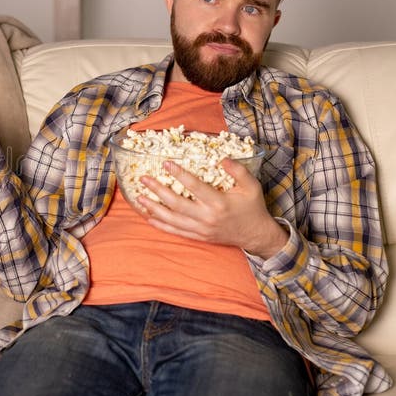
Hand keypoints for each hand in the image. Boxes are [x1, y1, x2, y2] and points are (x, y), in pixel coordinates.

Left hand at [137, 158, 288, 259]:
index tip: (166, 163)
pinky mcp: (198, 236)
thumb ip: (238, 170)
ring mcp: (201, 229)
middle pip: (177, 203)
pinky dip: (161, 225)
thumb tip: (222, 158)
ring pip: (172, 219)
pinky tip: (149, 217)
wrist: (255, 234)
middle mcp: (207, 217)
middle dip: (158, 190)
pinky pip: (175, 231)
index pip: (195, 187)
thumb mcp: (252, 186)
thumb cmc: (252, 207)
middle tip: (144, 179)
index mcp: (219, 203)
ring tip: (139, 198)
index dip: (179, 174)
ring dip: (154, 208)